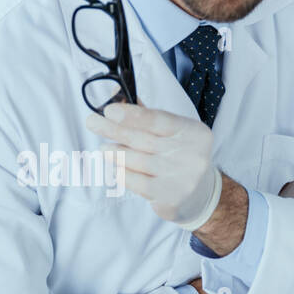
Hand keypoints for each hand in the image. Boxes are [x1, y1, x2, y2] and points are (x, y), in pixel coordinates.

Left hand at [86, 102, 219, 228]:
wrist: (201, 195)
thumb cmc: (179, 155)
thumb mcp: (171, 132)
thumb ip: (146, 114)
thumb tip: (116, 96)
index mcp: (194, 132)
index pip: (159, 119)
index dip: (132, 115)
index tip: (109, 111)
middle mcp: (192, 155)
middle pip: (144, 139)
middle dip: (114, 130)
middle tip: (92, 122)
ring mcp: (183, 178)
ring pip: (137, 161)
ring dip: (115, 152)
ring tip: (103, 148)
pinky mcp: (171, 197)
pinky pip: (137, 182)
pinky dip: (121, 173)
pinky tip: (114, 167)